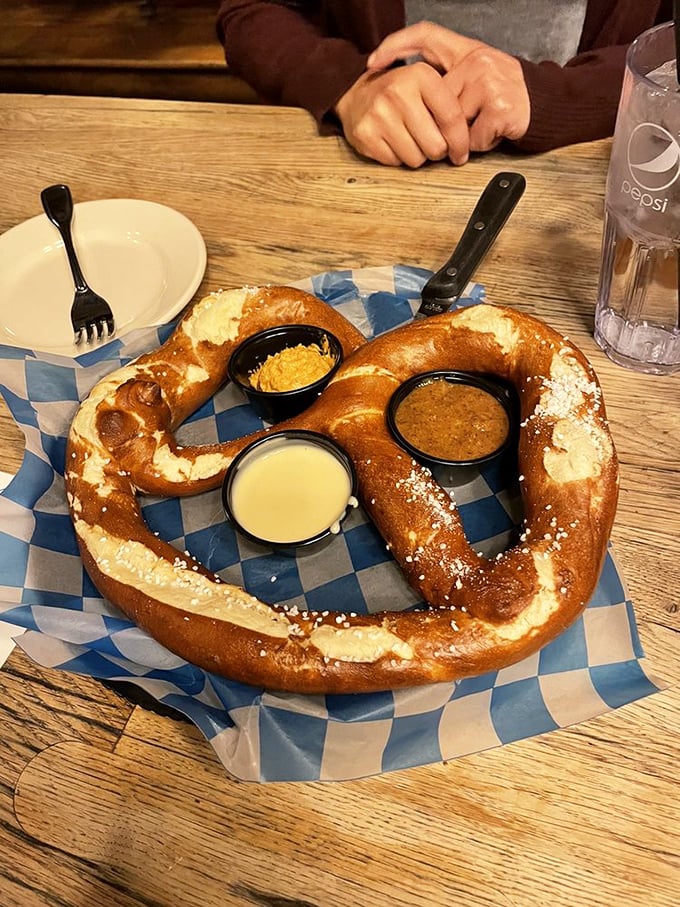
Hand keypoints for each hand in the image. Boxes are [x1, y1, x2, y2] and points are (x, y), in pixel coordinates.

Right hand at [334, 62, 470, 167]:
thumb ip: (451, 104)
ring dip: (417, 155)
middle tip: (429, 141)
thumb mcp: (428, 83)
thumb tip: (468, 140)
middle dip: (437, 150)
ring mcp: (379, 114)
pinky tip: (393, 142)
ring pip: (416, 159)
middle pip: (436, 146)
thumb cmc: (400, 94)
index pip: (452, 118)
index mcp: (421, 75)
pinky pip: (395, 163)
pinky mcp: (366, 134)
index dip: (461, 142)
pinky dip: (397, 158)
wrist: (357, 95)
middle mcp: (398, 92)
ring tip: (409, 138)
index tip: (461, 152)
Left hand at [367, 22, 530, 153]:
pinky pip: (473, 138)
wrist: (548, 104)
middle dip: (442, 124)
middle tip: (461, 130)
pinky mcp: (499, 107)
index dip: (396, 45)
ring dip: (465, 136)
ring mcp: (488, 82)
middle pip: (437, 100)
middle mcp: (476, 61)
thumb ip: (449, 83)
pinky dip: (482, 144)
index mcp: (467, 50)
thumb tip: (411, 101)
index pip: (426, 35)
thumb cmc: (509, 95)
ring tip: (485, 126)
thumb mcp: (478, 76)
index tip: (373, 62)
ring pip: (453, 123)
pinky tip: (495, 132)